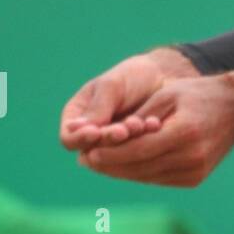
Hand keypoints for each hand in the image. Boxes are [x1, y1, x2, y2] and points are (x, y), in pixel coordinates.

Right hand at [60, 47, 198, 150]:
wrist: (163, 78)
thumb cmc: (132, 77)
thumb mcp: (111, 85)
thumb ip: (97, 108)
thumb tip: (75, 129)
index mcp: (76, 118)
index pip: (69, 138)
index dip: (80, 139)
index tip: (95, 132)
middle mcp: (91, 135)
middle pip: (91, 151)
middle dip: (108, 140)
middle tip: (123, 130)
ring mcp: (112, 145)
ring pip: (113, 156)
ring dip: (126, 142)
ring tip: (140, 124)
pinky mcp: (134, 150)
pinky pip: (134, 154)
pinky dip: (143, 141)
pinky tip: (153, 125)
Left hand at [77, 70, 233, 186]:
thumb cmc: (198, 95)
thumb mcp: (168, 94)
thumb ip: (140, 116)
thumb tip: (107, 138)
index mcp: (185, 133)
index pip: (137, 151)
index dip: (108, 154)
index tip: (85, 152)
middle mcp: (191, 157)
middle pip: (138, 168)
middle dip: (108, 165)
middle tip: (84, 158)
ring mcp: (194, 171)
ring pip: (145, 177)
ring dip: (120, 170)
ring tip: (99, 161)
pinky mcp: (194, 179)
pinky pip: (157, 179)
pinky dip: (138, 172)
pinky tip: (124, 163)